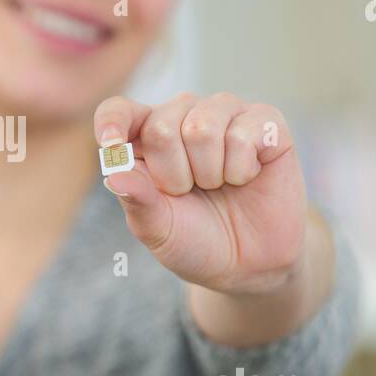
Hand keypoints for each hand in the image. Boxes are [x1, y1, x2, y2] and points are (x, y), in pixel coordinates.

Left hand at [94, 91, 307, 294]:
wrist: (249, 264)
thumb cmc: (195, 240)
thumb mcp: (157, 229)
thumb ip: (137, 200)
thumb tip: (114, 174)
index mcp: (145, 136)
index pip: (118, 111)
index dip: (112, 122)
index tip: (110, 144)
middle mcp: (183, 115)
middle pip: (161, 127)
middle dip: (174, 175)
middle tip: (191, 192)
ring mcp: (224, 113)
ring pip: (202, 128)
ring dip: (209, 173)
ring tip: (219, 184)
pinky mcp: (264, 121)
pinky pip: (243, 135)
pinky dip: (242, 169)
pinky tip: (247, 177)